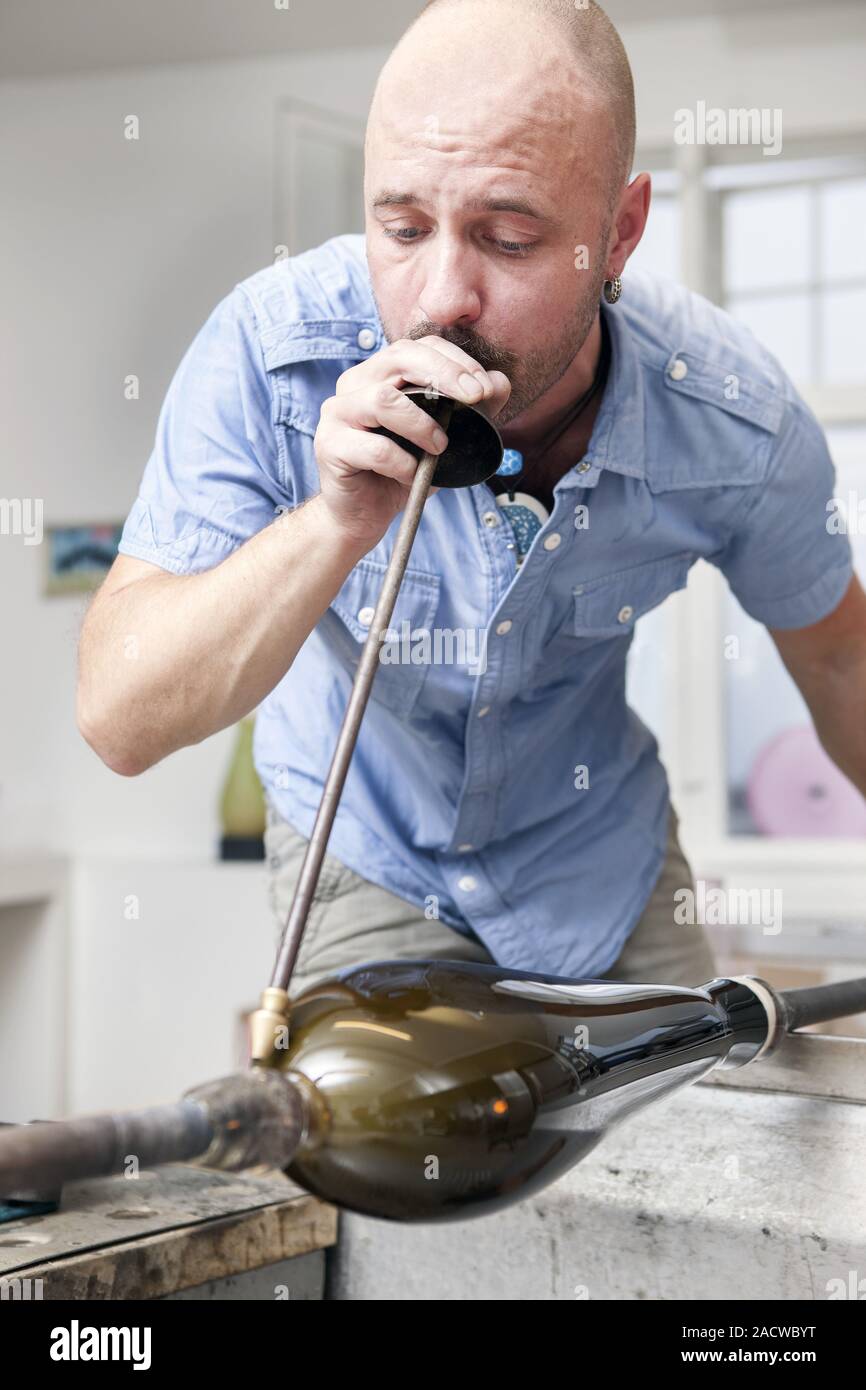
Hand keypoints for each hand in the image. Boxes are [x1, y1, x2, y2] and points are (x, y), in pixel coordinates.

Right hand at [314, 335, 510, 548]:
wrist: (362, 515)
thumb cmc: (400, 471)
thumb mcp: (444, 438)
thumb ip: (472, 410)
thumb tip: (500, 382)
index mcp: (380, 374)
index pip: (419, 346)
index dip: (455, 361)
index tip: (483, 389)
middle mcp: (355, 384)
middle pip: (399, 357)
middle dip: (445, 375)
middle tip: (475, 399)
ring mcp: (337, 412)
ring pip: (383, 400)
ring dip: (422, 424)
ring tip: (439, 448)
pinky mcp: (329, 445)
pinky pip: (373, 448)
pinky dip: (402, 463)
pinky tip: (412, 475)